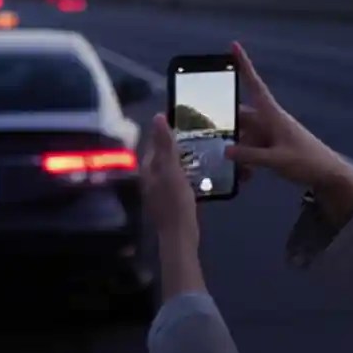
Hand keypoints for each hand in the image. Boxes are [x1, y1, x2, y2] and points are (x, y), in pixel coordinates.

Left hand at [141, 114, 206, 298]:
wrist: (180, 236)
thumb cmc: (175, 202)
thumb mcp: (171, 170)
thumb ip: (165, 145)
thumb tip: (158, 116)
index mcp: (148, 169)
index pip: (154, 143)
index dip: (167, 132)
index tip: (186, 121)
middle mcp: (150, 178)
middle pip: (163, 155)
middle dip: (178, 144)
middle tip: (200, 135)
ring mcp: (159, 190)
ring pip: (171, 167)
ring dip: (184, 158)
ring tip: (204, 150)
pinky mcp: (170, 200)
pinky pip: (178, 179)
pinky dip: (188, 173)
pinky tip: (201, 172)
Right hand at [225, 42, 352, 215]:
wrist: (328, 176)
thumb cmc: (306, 161)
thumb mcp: (276, 160)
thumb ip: (250, 155)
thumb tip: (225, 150)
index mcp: (272, 115)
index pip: (255, 85)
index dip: (244, 65)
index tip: (234, 45)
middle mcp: (268, 121)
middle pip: (240, 117)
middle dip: (226, 127)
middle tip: (206, 135)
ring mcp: (270, 135)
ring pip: (243, 137)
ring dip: (237, 152)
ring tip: (232, 170)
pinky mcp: (272, 148)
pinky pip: (251, 150)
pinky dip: (246, 162)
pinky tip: (243, 178)